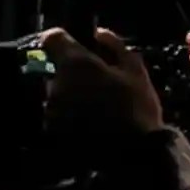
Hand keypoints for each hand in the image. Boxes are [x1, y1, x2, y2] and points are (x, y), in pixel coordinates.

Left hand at [39, 27, 164, 145]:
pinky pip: (57, 115)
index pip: (52, 38)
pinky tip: (89, 124)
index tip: (77, 48)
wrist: (133, 156)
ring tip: (95, 108)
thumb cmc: (137, 108)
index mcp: (75, 63)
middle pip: (56, 69)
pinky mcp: (52, 131)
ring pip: (56, 93)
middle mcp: (56, 84)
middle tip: (97, 85)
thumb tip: (99, 33)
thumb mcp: (135, 70)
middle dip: (72, 73)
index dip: (63, 41)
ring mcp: (51, 109)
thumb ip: (115, 45)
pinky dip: (68, 116)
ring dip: (70, 96)